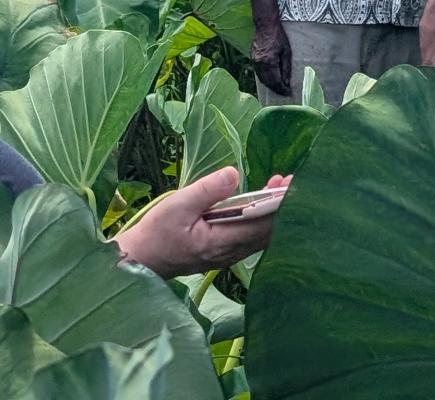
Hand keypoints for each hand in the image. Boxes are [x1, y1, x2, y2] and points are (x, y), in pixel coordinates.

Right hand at [113, 167, 289, 276]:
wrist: (141, 260)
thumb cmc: (156, 233)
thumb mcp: (178, 205)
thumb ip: (207, 190)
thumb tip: (234, 173)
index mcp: (221, 242)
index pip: (261, 224)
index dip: (280, 205)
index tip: (293, 185)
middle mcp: (231, 253)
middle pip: (267, 231)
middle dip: (282, 207)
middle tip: (292, 180)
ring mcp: (229, 255)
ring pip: (261, 235)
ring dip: (272, 212)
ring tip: (279, 185)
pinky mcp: (224, 252)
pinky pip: (250, 236)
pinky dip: (260, 219)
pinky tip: (259, 201)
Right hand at [251, 23, 292, 97]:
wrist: (265, 26)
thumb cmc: (279, 37)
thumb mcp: (286, 52)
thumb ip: (286, 68)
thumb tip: (287, 82)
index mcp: (269, 62)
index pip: (276, 81)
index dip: (282, 88)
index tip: (288, 92)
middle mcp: (260, 64)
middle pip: (268, 82)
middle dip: (276, 89)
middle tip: (284, 92)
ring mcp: (254, 62)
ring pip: (262, 79)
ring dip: (270, 85)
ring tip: (278, 88)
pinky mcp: (252, 59)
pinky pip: (258, 73)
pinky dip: (265, 79)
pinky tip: (270, 80)